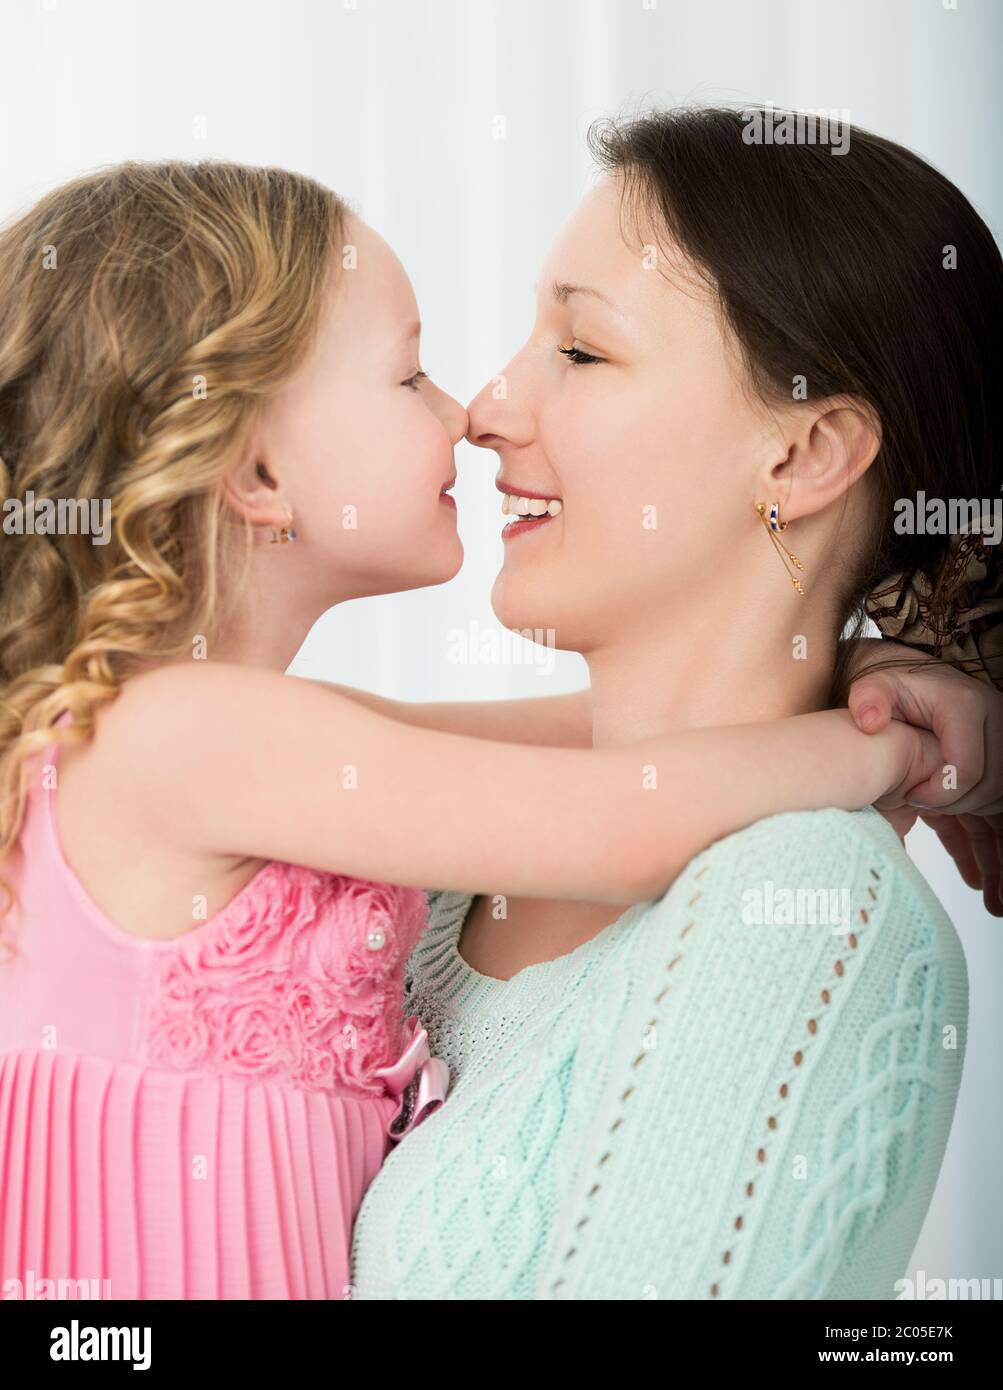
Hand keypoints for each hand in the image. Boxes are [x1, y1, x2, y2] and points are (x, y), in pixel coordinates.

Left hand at [846, 640, 1002, 914]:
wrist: (905, 687)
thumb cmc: (890, 689)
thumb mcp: (876, 685)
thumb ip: (870, 698)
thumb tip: (869, 718)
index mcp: (966, 709)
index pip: (965, 767)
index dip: (939, 791)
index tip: (911, 798)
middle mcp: (993, 729)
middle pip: (989, 790)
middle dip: (961, 812)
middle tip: (928, 816)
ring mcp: (995, 756)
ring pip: (998, 812)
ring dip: (996, 859)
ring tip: (995, 904)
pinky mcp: (988, 779)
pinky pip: (994, 821)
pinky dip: (991, 856)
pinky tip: (990, 892)